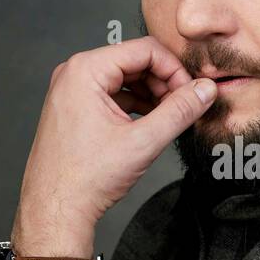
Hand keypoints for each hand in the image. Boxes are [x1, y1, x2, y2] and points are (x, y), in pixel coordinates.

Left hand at [12, 36, 216, 251]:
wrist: (56, 209)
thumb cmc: (83, 178)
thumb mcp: (143, 141)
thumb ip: (180, 111)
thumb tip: (204, 91)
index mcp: (85, 71)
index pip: (145, 50)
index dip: (175, 70)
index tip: (192, 91)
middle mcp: (74, 75)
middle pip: (134, 62)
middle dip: (164, 82)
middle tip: (185, 107)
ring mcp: (73, 91)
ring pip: (126, 79)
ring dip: (152, 95)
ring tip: (170, 119)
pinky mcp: (75, 108)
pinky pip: (114, 95)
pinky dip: (136, 106)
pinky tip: (151, 125)